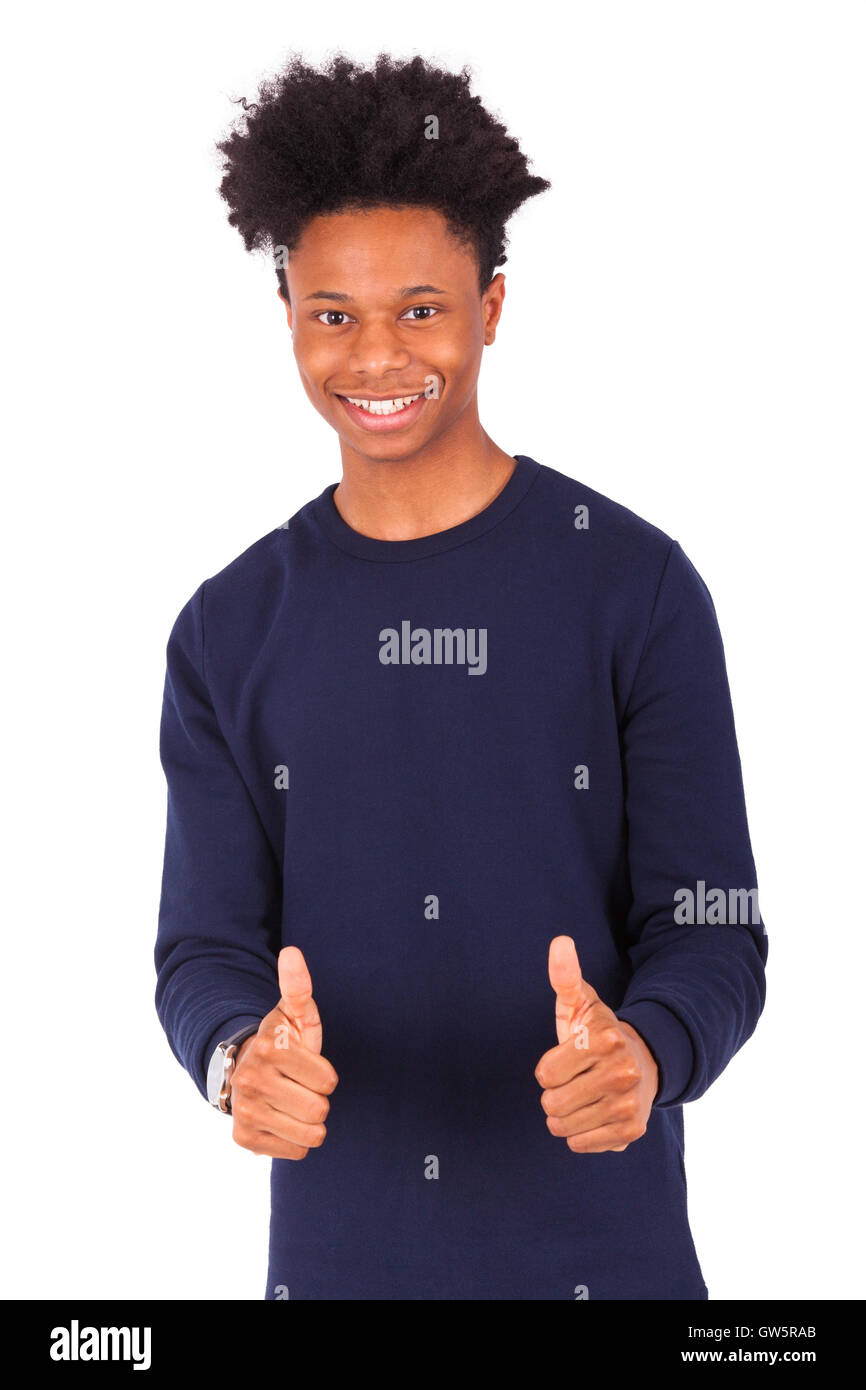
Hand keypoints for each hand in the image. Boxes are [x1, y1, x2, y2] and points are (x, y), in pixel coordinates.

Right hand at [229, 946, 338, 1159]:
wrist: (245, 1071)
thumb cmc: (283, 1042)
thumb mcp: (294, 1014)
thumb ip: (298, 986)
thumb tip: (292, 952)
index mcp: (270, 1047)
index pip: (328, 1081)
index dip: (324, 1075)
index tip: (305, 1065)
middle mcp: (251, 1079)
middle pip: (319, 1110)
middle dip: (317, 1100)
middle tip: (299, 1086)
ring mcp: (245, 1110)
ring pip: (309, 1136)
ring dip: (308, 1123)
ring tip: (292, 1103)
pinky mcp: (243, 1138)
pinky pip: (294, 1153)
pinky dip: (294, 1141)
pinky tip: (281, 1120)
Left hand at [534, 935, 657, 1153]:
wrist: (641, 1062)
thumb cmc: (597, 1033)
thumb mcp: (580, 1004)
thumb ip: (564, 976)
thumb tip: (560, 942)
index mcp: (605, 1038)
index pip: (545, 1074)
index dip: (549, 1068)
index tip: (569, 1058)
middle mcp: (622, 1071)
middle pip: (552, 1103)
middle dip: (555, 1094)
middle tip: (575, 1080)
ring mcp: (629, 1104)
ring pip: (563, 1127)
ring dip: (564, 1116)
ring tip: (582, 1097)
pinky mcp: (631, 1130)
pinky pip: (581, 1144)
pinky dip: (579, 1135)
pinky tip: (593, 1114)